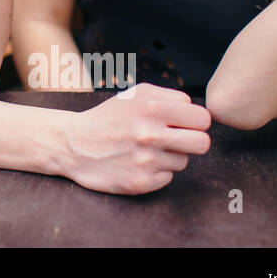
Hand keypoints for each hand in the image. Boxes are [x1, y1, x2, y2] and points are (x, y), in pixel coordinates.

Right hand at [58, 83, 210, 194]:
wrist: (73, 144)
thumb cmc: (109, 117)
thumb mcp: (135, 95)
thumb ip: (169, 97)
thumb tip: (196, 111)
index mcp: (151, 106)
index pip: (203, 118)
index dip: (194, 120)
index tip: (182, 123)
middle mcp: (150, 133)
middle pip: (203, 143)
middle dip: (192, 141)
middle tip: (175, 139)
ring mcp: (146, 160)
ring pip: (183, 161)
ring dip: (169, 155)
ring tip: (146, 149)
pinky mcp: (141, 182)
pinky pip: (167, 177)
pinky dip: (156, 171)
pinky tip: (137, 162)